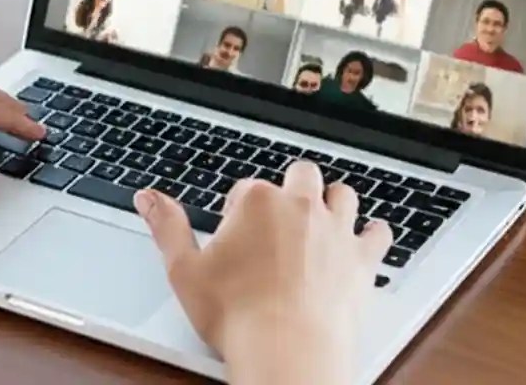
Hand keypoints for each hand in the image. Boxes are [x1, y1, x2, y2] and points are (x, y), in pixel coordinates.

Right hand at [135, 162, 391, 383]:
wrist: (287, 349)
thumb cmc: (236, 315)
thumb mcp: (184, 270)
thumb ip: (166, 227)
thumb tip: (147, 197)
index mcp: (256, 201)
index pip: (246, 188)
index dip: (239, 210)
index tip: (236, 236)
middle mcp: (300, 205)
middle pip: (301, 175)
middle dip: (291, 189)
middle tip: (279, 221)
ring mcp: (336, 230)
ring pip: (342, 194)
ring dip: (332, 202)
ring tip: (319, 222)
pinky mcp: (362, 258)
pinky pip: (378, 231)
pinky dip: (372, 233)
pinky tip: (365, 239)